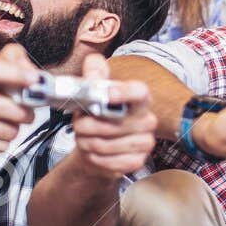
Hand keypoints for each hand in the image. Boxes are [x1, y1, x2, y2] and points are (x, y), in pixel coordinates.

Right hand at [0, 43, 37, 160]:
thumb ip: (9, 63)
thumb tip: (34, 72)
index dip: (17, 73)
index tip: (35, 79)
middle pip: (12, 108)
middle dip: (25, 112)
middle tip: (21, 110)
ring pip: (10, 130)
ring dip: (12, 128)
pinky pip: (1, 146)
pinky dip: (0, 142)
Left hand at [68, 55, 157, 178]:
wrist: (97, 147)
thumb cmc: (97, 118)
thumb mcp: (92, 93)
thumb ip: (93, 76)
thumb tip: (93, 63)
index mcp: (139, 99)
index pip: (139, 92)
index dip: (123, 93)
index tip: (106, 94)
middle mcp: (147, 120)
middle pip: (114, 123)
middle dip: (88, 126)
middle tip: (78, 126)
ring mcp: (145, 142)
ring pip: (108, 144)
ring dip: (87, 143)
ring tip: (84, 139)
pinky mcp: (137, 161)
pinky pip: (109, 161)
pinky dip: (94, 158)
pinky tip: (93, 153)